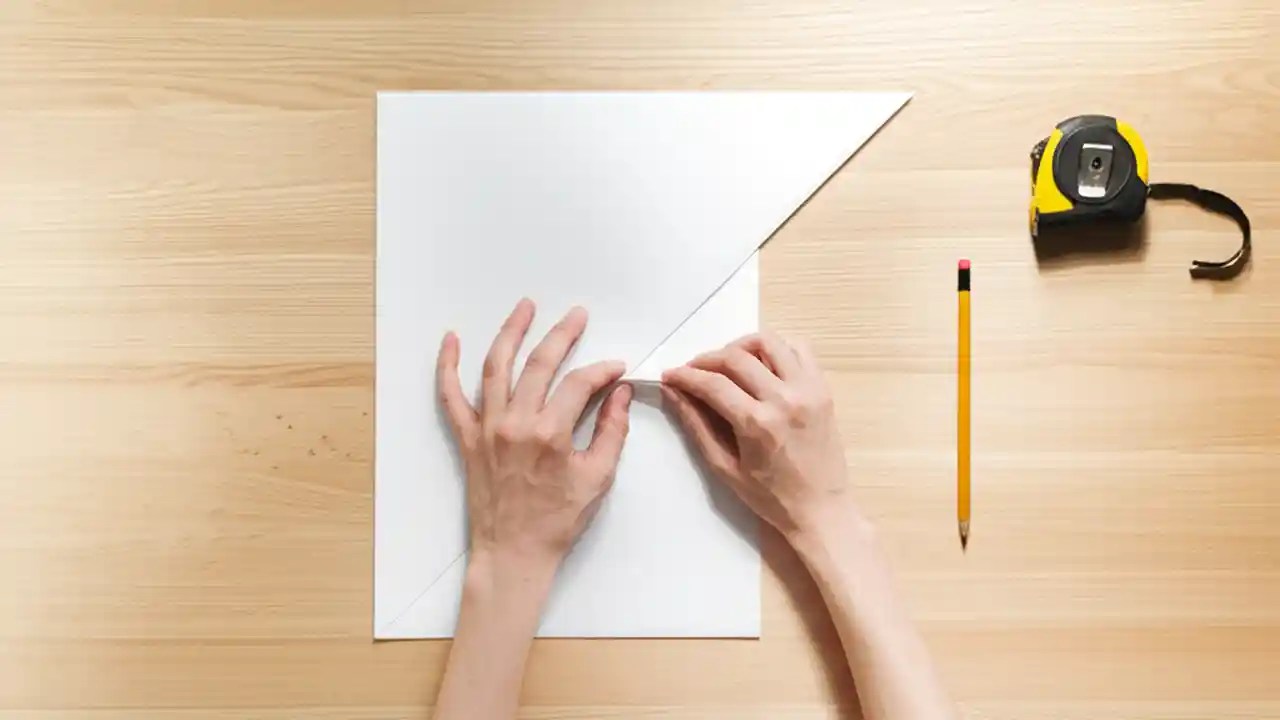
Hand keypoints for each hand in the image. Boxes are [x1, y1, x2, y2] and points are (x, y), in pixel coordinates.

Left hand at [437, 298, 632, 565]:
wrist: (513, 554)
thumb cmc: (558, 522)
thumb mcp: (598, 478)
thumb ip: (612, 431)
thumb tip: (620, 393)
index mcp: (550, 434)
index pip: (579, 384)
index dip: (602, 370)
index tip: (616, 368)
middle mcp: (515, 424)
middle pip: (539, 364)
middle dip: (562, 334)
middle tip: (577, 315)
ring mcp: (487, 429)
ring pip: (495, 368)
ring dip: (511, 333)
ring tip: (525, 307)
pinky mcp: (468, 439)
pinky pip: (450, 398)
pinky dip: (446, 367)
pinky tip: (450, 340)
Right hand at [661, 332, 850, 539]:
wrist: (821, 508)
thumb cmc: (770, 497)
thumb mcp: (725, 467)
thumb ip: (697, 425)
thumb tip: (673, 392)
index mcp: (758, 424)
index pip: (713, 384)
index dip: (685, 376)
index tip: (670, 375)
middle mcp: (784, 399)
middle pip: (736, 357)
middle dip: (707, 359)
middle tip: (694, 371)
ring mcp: (808, 389)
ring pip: (769, 342)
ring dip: (741, 346)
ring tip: (727, 363)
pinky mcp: (823, 388)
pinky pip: (799, 349)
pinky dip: (776, 348)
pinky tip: (762, 364)